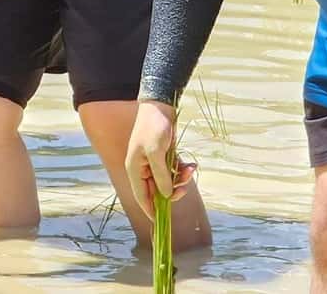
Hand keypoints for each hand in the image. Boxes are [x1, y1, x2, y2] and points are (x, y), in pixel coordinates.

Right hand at [125, 100, 196, 219]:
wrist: (161, 104)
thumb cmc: (154, 127)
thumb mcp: (156, 152)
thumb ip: (161, 176)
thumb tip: (166, 195)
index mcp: (135, 169)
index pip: (141, 196)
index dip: (151, 210)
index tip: (162, 222)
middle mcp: (143, 168)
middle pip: (157, 190)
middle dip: (172, 190)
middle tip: (184, 186)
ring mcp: (154, 162)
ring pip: (168, 181)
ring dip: (181, 178)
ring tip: (190, 168)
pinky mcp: (164, 156)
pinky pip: (174, 170)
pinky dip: (183, 169)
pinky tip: (192, 164)